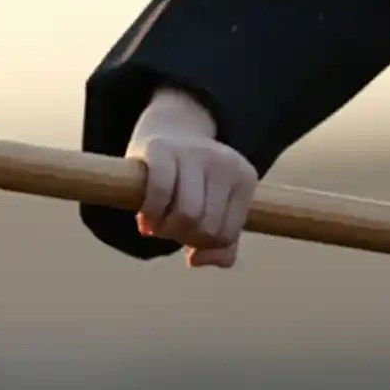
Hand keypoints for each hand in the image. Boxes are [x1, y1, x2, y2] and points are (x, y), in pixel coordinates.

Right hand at [126, 86, 257, 267]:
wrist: (170, 129)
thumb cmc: (196, 181)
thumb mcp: (218, 210)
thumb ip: (221, 248)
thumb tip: (195, 260)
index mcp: (244, 178)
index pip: (226, 235)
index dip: (202, 244)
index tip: (188, 234)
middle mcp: (224, 162)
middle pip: (205, 227)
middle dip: (182, 237)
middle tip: (169, 230)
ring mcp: (193, 153)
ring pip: (186, 215)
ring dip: (165, 231)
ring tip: (157, 226)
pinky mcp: (161, 148)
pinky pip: (159, 193)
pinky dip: (151, 214)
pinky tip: (145, 218)